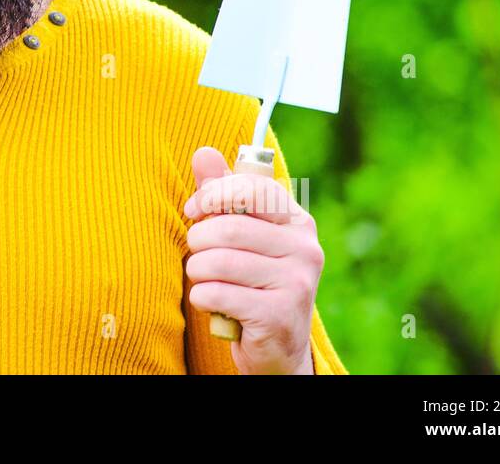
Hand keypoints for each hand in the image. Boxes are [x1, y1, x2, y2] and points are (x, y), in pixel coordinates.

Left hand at [182, 146, 321, 374]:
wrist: (276, 346)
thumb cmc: (251, 279)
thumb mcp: (240, 232)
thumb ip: (222, 192)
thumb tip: (203, 152)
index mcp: (297, 221)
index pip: (251, 189)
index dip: (212, 195)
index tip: (193, 210)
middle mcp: (305, 249)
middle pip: (229, 228)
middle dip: (198, 240)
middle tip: (196, 253)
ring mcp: (297, 284)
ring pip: (220, 262)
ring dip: (197, 270)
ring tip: (202, 278)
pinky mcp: (279, 316)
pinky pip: (219, 294)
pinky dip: (202, 297)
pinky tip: (209, 301)